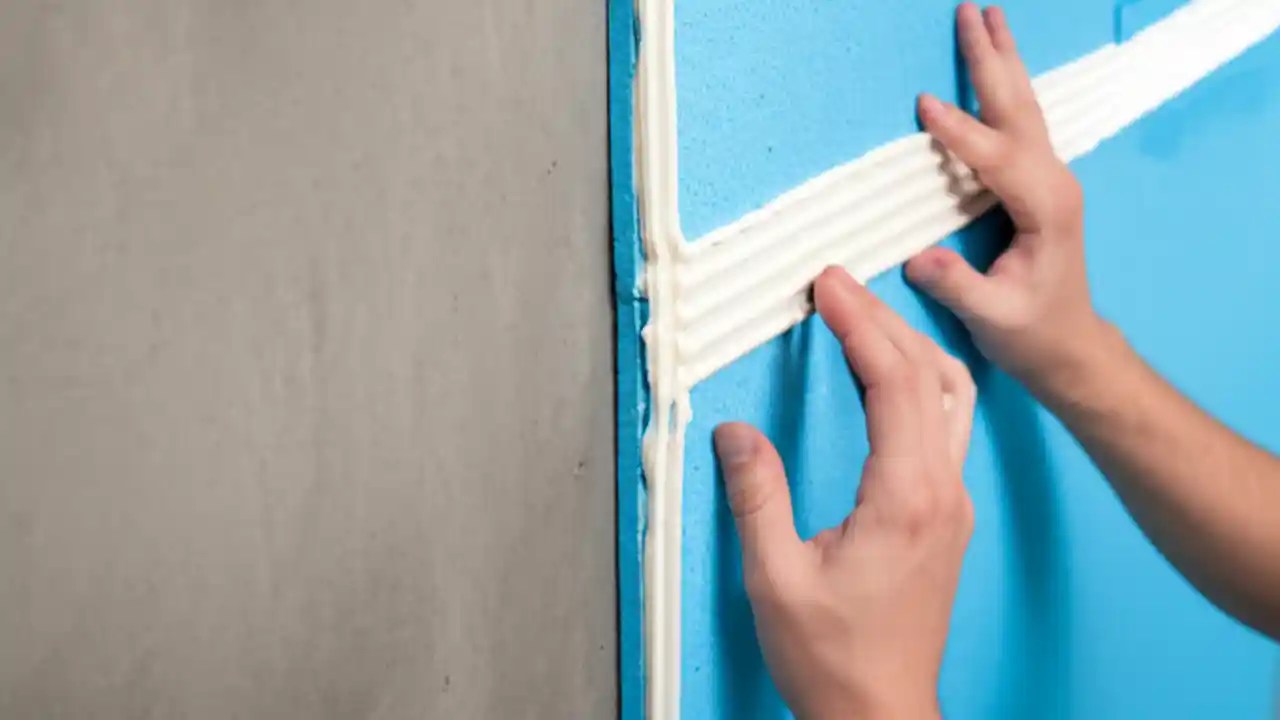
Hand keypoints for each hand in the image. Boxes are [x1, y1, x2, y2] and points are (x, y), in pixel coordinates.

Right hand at [714, 267, 975, 719]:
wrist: (880, 712)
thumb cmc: (832, 658)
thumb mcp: (775, 578)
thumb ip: (756, 496)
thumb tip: (736, 434)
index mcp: (904, 499)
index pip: (893, 383)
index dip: (860, 325)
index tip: (832, 288)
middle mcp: (940, 493)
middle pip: (929, 377)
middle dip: (884, 321)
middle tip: (841, 286)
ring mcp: (951, 505)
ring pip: (951, 398)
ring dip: (912, 348)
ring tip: (868, 317)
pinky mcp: (947, 518)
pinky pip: (946, 427)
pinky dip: (920, 384)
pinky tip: (893, 378)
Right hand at [906, 3, 1105, 395]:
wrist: (1069, 344)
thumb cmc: (1032, 333)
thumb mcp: (993, 318)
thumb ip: (959, 287)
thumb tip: (920, 258)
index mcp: (1045, 209)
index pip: (997, 158)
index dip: (961, 133)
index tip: (926, 106)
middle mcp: (1053, 182)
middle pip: (1018, 109)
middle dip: (993, 60)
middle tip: (970, 12)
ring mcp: (1049, 177)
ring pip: (1023, 106)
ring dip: (1002, 60)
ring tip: (985, 17)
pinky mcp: (1038, 181)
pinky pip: (1018, 122)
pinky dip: (1003, 86)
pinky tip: (993, 66)